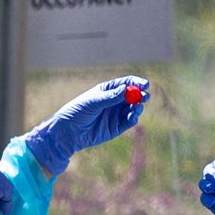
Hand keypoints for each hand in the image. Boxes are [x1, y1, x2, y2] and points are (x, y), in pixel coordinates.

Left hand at [25, 75, 149, 175]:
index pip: (126, 83)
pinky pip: (129, 122)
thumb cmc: (77, 112)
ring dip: (138, 107)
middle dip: (141, 95)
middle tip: (146, 96)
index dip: (137, 82)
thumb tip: (126, 89)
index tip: (145, 84)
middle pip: (133, 96)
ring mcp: (116, 115)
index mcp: (108, 90)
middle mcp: (114, 102)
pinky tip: (133, 117)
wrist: (69, 132)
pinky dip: (133, 119)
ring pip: (133, 109)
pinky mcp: (116, 128)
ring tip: (137, 107)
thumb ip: (110, 97)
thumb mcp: (93, 102)